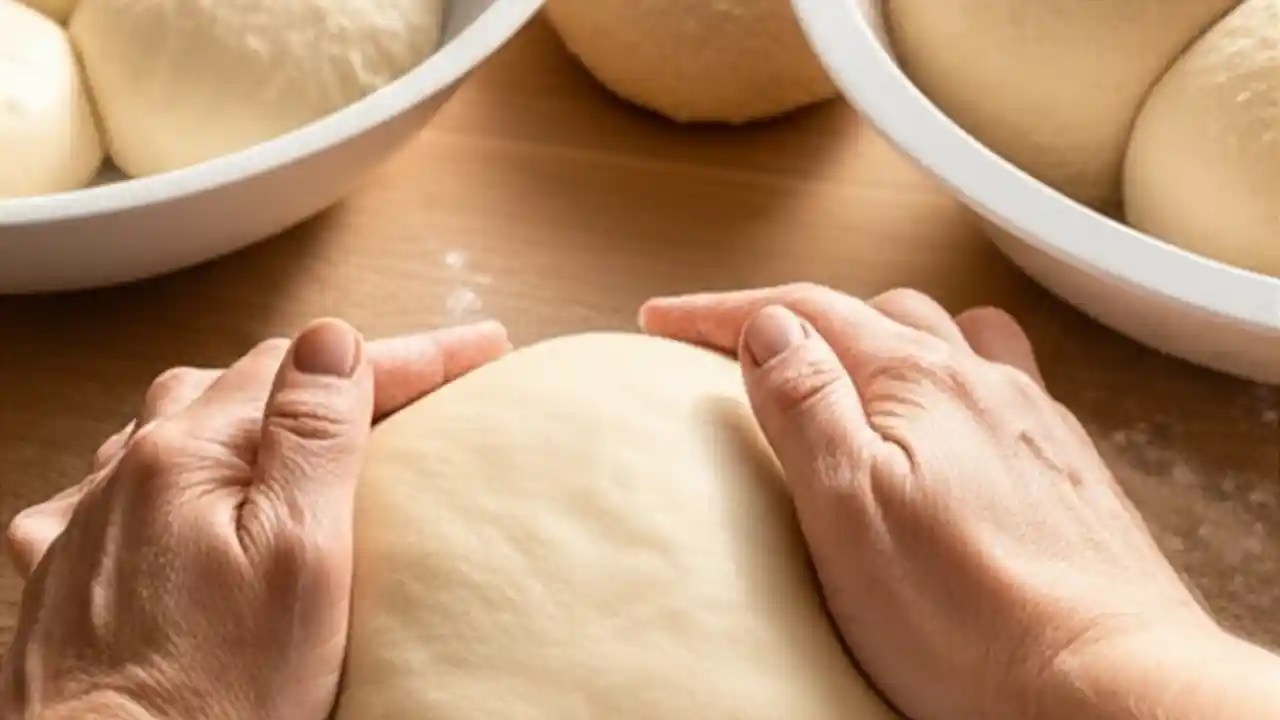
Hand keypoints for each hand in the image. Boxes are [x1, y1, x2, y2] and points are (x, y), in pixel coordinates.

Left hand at [1, 319, 509, 719]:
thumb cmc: (214, 698)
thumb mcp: (297, 562)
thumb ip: (311, 439)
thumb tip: (332, 341)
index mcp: (189, 455)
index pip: (316, 372)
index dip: (410, 357)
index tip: (480, 350)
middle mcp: (126, 470)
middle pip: (246, 384)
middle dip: (334, 378)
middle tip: (412, 387)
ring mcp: (87, 518)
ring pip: (183, 425)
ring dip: (256, 414)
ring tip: (313, 430)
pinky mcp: (67, 567)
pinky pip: (126, 483)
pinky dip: (182, 470)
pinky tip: (201, 497)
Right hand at [642, 285, 1217, 719]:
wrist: (1107, 686)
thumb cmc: (970, 616)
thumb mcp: (849, 508)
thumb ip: (804, 403)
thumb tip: (768, 326)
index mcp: (916, 380)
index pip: (801, 312)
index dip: (721, 312)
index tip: (661, 319)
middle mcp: (981, 382)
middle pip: (872, 314)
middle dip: (797, 320)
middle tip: (741, 351)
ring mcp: (1029, 422)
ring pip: (946, 339)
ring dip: (881, 338)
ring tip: (846, 368)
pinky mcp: (1061, 467)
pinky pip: (998, 385)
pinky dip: (948, 378)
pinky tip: (947, 424)